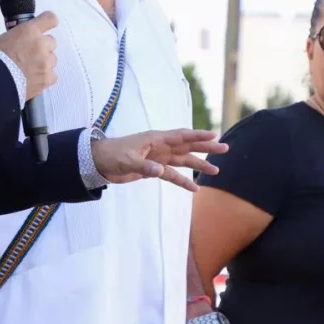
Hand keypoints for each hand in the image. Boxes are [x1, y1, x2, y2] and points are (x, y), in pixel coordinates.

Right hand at [0, 12, 58, 101]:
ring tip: (29, 70)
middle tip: (30, 55)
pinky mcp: (47, 78)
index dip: (49, 23)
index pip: (50, 19)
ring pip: (52, 59)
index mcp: (30, 30)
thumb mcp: (6, 38)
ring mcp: (46, 61)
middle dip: (43, 47)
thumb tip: (26, 41)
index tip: (46, 27)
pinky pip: (52, 76)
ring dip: (44, 63)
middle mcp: (41, 44)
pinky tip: (34, 79)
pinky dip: (45, 77)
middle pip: (51, 42)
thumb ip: (22, 36)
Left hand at [90, 129, 227, 190]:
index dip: (198, 135)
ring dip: (199, 165)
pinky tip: (194, 189)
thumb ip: (144, 166)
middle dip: (206, 147)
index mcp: (156, 139)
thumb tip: (160, 172)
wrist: (99, 162)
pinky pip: (172, 175)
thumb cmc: (112, 155)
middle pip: (187, 146)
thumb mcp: (128, 160)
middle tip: (225, 148)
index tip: (214, 134)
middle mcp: (160, 147)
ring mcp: (158, 158)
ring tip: (216, 170)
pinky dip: (183, 181)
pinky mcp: (153, 169)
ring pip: (183, 160)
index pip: (181, 135)